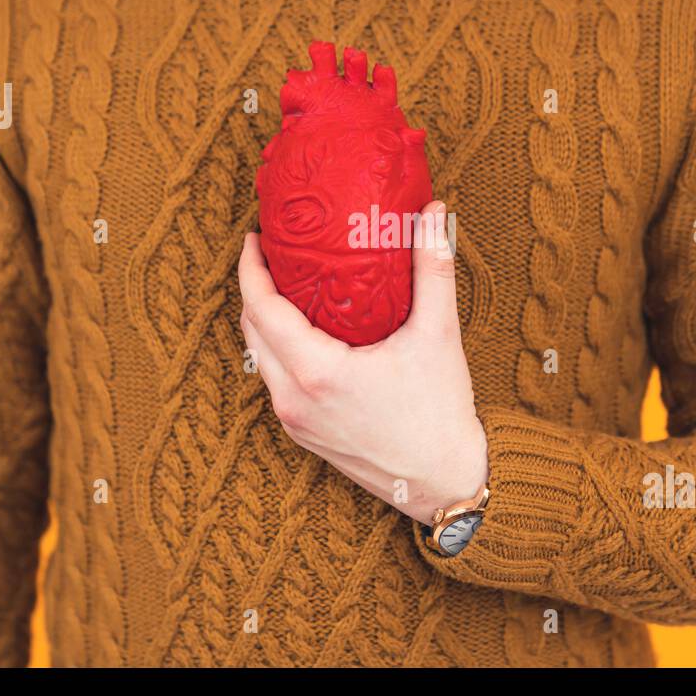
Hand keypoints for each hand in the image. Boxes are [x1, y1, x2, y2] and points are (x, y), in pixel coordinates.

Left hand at [237, 200, 488, 523]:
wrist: (445, 482)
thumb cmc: (439, 413)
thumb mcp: (438, 334)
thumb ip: (432, 268)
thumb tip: (433, 212)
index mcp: (317, 373)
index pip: (261, 309)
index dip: (251, 269)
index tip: (257, 238)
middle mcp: (293, 399)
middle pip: (250, 331)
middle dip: (252, 288)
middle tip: (271, 254)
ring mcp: (294, 421)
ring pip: (258, 358)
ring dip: (263, 320)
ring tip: (285, 286)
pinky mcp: (303, 434)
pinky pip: (275, 380)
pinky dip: (278, 349)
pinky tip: (303, 331)